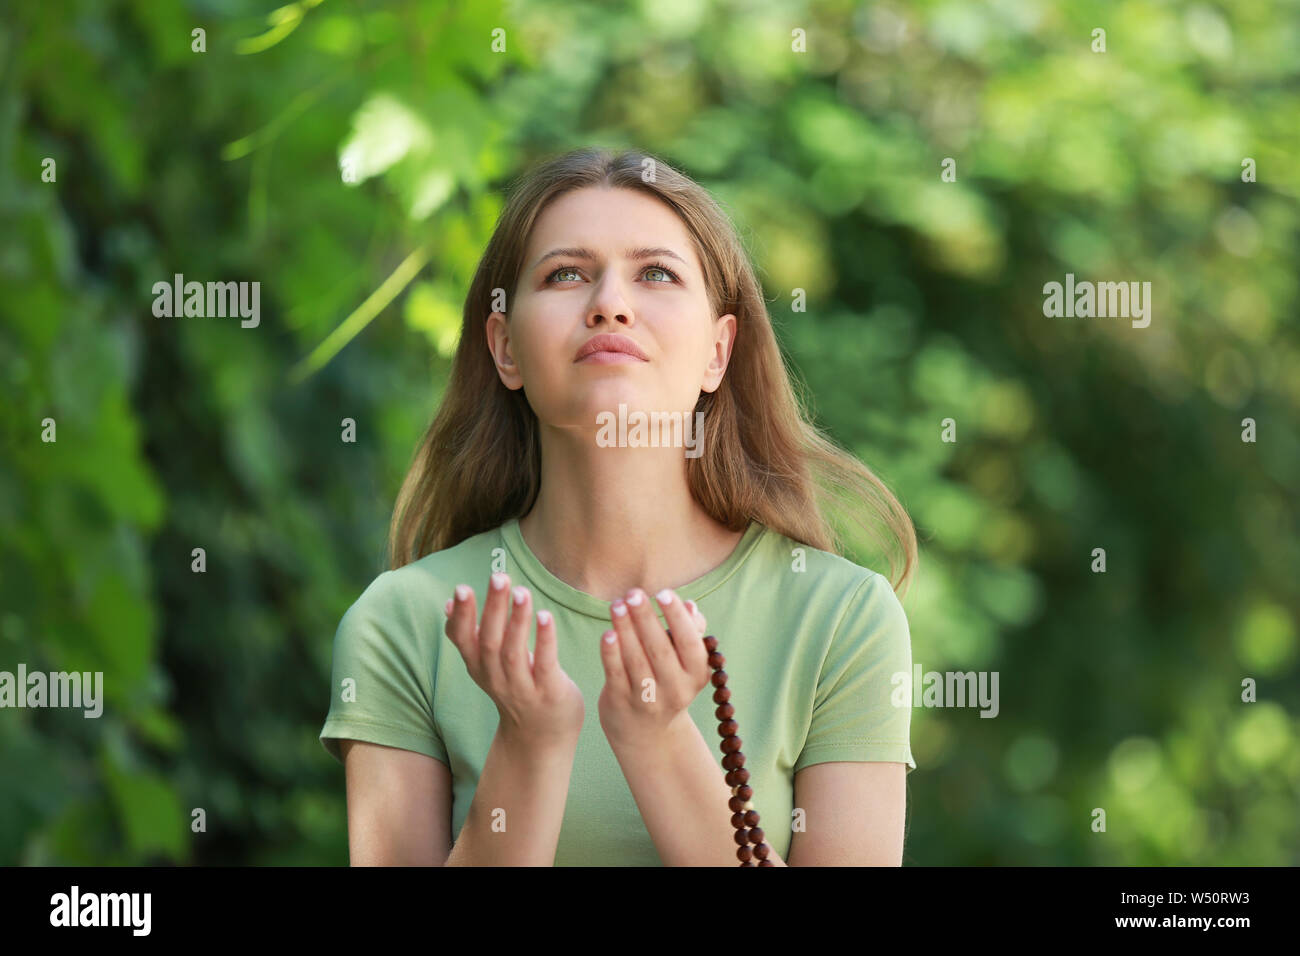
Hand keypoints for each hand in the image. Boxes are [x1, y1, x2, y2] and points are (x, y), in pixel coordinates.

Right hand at [443, 573, 584, 746]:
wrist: (539, 739)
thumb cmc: (515, 690)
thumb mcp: (485, 666)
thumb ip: (470, 636)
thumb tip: (450, 602)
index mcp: (479, 667)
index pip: (463, 639)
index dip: (461, 616)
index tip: (461, 588)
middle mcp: (495, 678)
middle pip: (489, 641)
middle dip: (493, 608)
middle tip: (499, 577)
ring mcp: (522, 687)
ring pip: (514, 653)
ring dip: (517, 621)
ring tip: (522, 592)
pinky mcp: (549, 692)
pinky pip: (545, 664)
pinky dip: (544, 640)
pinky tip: (545, 616)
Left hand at [597, 588, 709, 748]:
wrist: (648, 732)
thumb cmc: (669, 680)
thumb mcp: (688, 663)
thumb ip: (692, 631)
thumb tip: (691, 606)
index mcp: (696, 674)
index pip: (689, 643)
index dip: (677, 617)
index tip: (663, 593)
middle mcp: (675, 689)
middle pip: (660, 650)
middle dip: (645, 618)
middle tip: (633, 593)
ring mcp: (647, 698)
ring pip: (635, 659)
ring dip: (625, 629)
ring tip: (617, 604)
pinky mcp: (621, 701)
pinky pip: (615, 673)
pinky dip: (611, 653)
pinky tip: (608, 632)